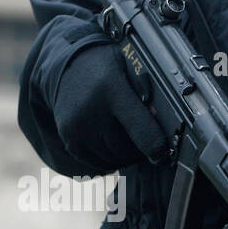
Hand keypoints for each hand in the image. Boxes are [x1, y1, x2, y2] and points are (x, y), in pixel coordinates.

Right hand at [52, 43, 169, 172]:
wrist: (66, 66)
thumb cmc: (103, 68)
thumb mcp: (128, 69)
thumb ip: (143, 96)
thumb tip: (158, 123)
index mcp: (113, 90)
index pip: (141, 131)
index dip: (156, 148)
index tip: (161, 153)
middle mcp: (92, 111)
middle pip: (125, 149)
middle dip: (139, 150)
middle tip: (143, 141)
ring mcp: (77, 128)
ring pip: (112, 159)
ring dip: (124, 157)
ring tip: (127, 142)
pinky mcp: (68, 138)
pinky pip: (95, 162)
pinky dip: (108, 160)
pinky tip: (112, 147)